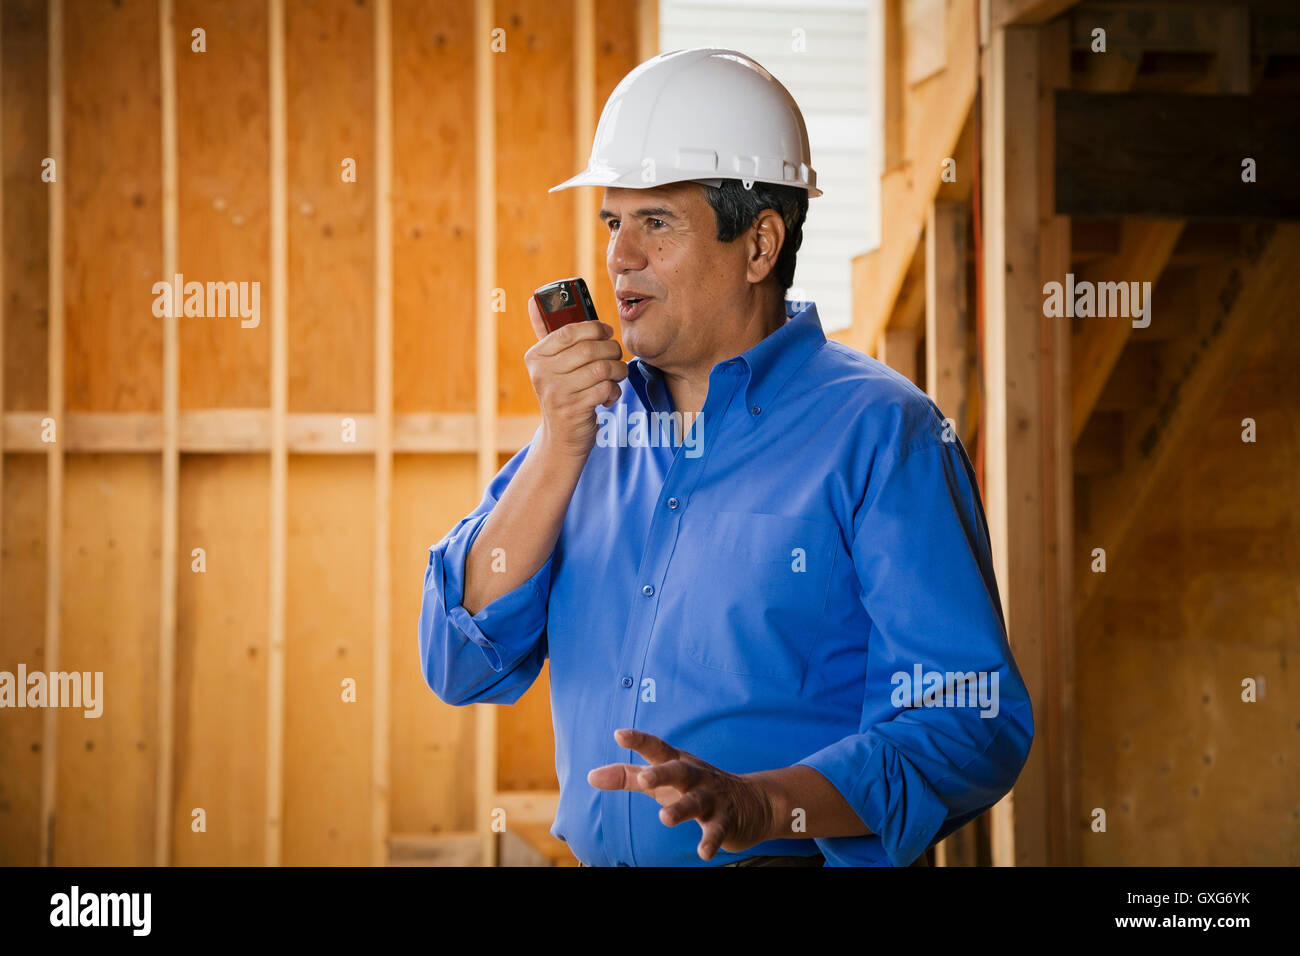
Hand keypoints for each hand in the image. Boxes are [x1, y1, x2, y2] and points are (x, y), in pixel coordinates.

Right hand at [525, 294, 627, 462]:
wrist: (561, 438)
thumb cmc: (562, 393)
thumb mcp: (549, 365)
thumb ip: (547, 335)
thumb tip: (533, 300)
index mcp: (536, 357)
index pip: (568, 332)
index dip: (593, 328)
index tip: (607, 332)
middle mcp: (542, 374)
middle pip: (589, 349)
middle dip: (611, 350)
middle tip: (616, 356)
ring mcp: (557, 393)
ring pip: (601, 368)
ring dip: (617, 370)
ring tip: (617, 375)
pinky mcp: (574, 409)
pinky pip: (605, 388)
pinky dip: (614, 390)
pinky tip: (609, 395)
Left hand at [586, 728, 776, 861]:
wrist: (752, 802)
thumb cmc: (695, 786)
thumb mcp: (662, 779)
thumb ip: (627, 776)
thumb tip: (591, 776)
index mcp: (677, 763)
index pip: (657, 748)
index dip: (639, 740)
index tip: (619, 734)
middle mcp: (694, 776)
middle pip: (678, 771)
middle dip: (662, 773)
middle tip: (644, 779)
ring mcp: (711, 797)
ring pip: (696, 801)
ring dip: (681, 809)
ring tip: (665, 819)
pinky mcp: (725, 820)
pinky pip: (717, 830)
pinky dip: (711, 840)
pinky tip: (703, 853)